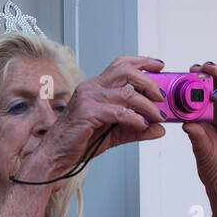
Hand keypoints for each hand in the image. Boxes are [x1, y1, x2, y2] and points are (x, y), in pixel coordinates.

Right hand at [19, 55, 166, 180]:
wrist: (55, 155)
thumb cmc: (80, 142)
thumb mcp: (114, 134)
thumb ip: (136, 129)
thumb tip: (160, 129)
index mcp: (96, 87)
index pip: (121, 64)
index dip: (142, 62)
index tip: (160, 67)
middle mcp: (91, 88)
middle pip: (125, 70)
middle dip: (148, 81)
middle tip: (161, 96)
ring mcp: (88, 99)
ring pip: (126, 92)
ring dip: (146, 104)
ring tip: (157, 116)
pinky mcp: (87, 114)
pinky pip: (118, 112)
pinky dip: (134, 118)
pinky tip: (142, 125)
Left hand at [183, 62, 216, 216]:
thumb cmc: (212, 166)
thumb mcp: (199, 149)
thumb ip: (195, 134)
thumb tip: (186, 121)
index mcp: (210, 113)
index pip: (207, 88)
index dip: (201, 77)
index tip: (191, 70)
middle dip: (215, 73)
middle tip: (205, 69)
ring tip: (215, 94)